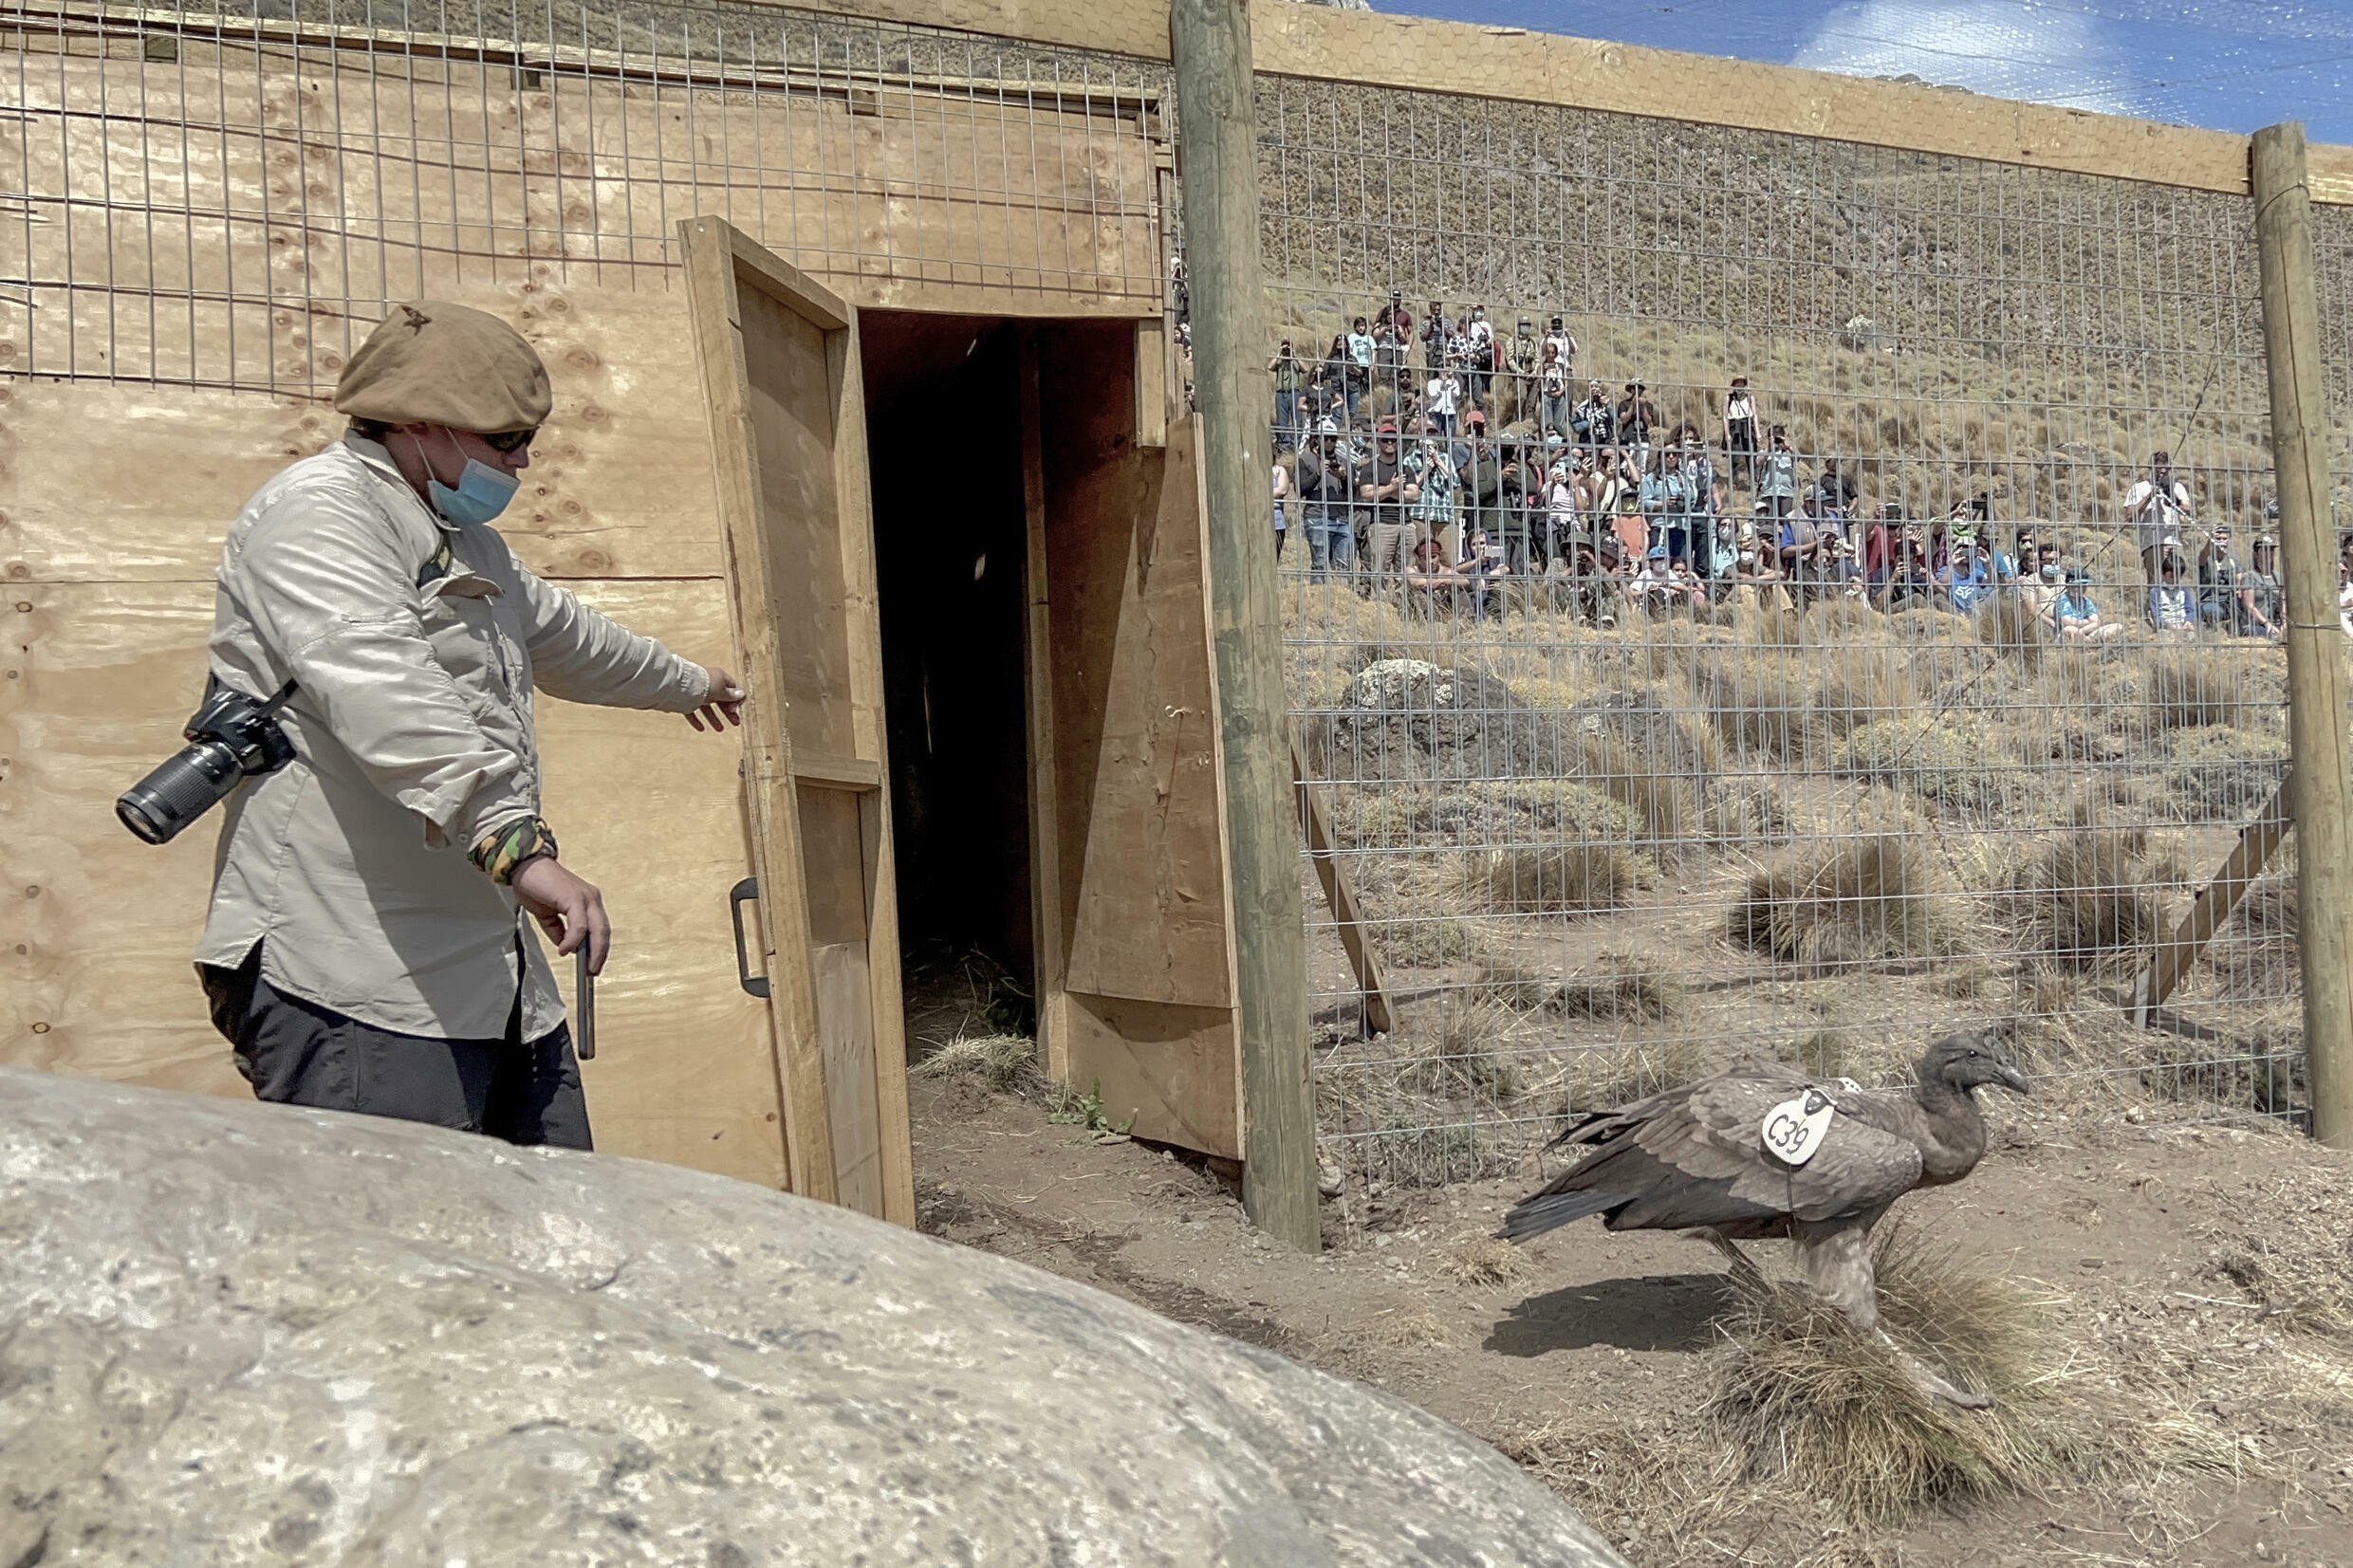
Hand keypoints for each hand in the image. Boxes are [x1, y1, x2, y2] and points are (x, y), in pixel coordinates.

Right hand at [513, 855, 610, 975]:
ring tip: (585, 967)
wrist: (524, 866)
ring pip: (597, 930)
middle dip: (600, 955)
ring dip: (593, 952)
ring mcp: (585, 897)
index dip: (599, 949)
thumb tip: (567, 948)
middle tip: (593, 972)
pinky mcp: (574, 897)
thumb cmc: (536, 886)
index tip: (594, 966)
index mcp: (588, 902)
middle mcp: (592, 899)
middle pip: (604, 932)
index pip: (600, 930)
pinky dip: (574, 940)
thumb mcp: (547, 916)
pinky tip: (564, 950)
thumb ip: (558, 931)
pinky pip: (580, 925)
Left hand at [689, 665, 746, 731]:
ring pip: (707, 707)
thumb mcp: (722, 691)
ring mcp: (696, 692)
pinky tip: (701, 728)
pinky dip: (697, 720)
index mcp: (719, 678)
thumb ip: (731, 695)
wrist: (680, 685)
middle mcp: (708, 684)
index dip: (735, 700)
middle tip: (735, 722)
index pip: (731, 689)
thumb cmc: (704, 684)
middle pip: (720, 699)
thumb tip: (741, 694)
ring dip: (714, 718)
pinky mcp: (685, 699)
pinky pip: (693, 711)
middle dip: (728, 712)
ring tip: (719, 729)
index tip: (734, 710)